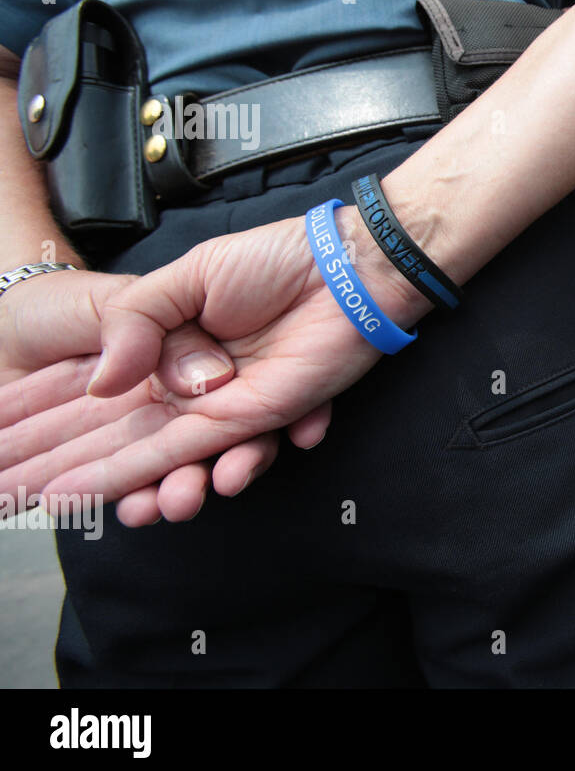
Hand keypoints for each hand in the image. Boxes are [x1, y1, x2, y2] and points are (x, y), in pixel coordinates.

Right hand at [31, 207, 430, 515]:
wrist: (346, 262)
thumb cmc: (274, 259)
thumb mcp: (186, 277)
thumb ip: (135, 323)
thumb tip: (98, 385)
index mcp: (165, 355)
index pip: (105, 407)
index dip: (62, 436)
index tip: (18, 470)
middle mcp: (196, 389)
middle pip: (137, 442)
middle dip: (99, 479)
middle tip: (50, 505)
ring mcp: (234, 404)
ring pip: (185, 458)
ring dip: (163, 489)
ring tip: (146, 511)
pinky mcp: (272, 412)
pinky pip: (238, 449)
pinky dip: (226, 470)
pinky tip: (211, 484)